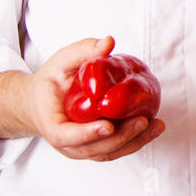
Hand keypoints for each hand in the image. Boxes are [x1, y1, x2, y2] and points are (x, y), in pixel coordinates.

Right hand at [25, 35, 165, 160]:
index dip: (86, 134)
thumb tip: (108, 42)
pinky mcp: (94, 147)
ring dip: (134, 142)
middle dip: (120, 137)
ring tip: (155, 126)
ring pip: (107, 152)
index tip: (108, 126)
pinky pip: (114, 149)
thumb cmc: (50, 82)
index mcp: (50, 123)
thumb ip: (82, 51)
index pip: (65, 135)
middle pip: (93, 148)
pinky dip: (135, 142)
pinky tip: (152, 128)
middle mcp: (65, 142)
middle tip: (142, 121)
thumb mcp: (61, 62)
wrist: (40, 102)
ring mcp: (80, 148)